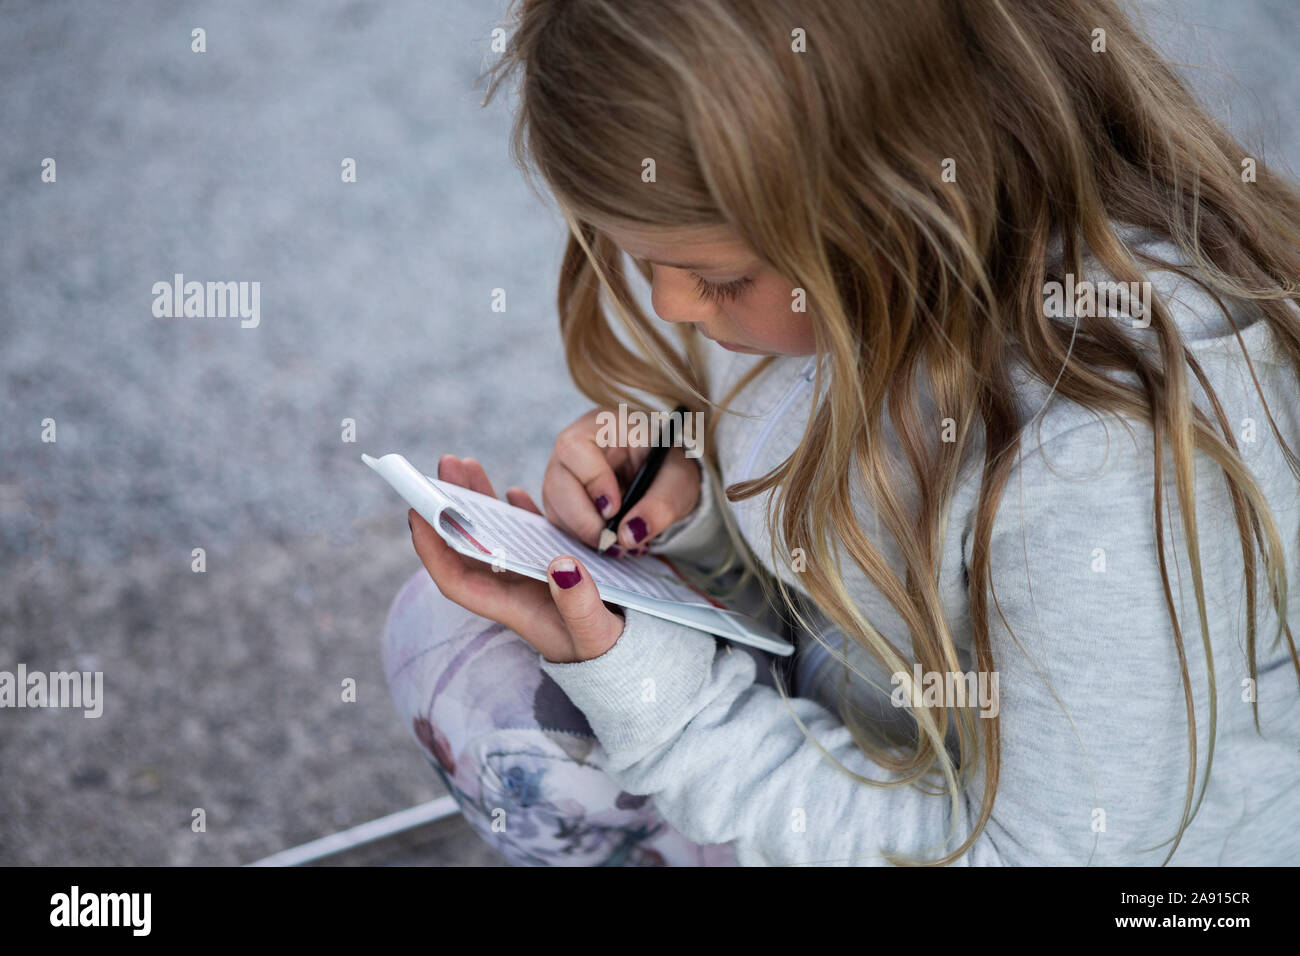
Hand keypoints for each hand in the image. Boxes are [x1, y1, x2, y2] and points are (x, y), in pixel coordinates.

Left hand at [409, 454, 625, 663]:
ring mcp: (530, 575)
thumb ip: (578, 604)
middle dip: (452, 507)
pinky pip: (525, 535)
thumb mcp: (595, 633)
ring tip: (465, 464)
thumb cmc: (608, 653)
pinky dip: (516, 510)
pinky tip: (514, 490)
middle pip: (468, 546)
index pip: (456, 579)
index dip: (433, 548)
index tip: (420, 512)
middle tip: (445, 465)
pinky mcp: (552, 566)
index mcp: (511, 607)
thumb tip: (561, 565)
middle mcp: (512, 588)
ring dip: (477, 500)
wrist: (627, 658)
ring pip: (492, 533)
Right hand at [542, 407, 701, 555]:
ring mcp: (562, 474)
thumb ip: (659, 506)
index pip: (576, 447)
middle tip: (614, 540)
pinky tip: (607, 541)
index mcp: (602, 426)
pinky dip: (580, 539)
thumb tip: (628, 536)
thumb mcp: (678, 482)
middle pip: (557, 482)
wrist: (666, 482)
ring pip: (554, 507)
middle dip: (584, 519)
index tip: (614, 509)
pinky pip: (557, 523)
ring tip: (619, 544)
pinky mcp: (561, 500)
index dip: (592, 480)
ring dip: (583, 533)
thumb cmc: (669, 469)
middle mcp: (574, 448)